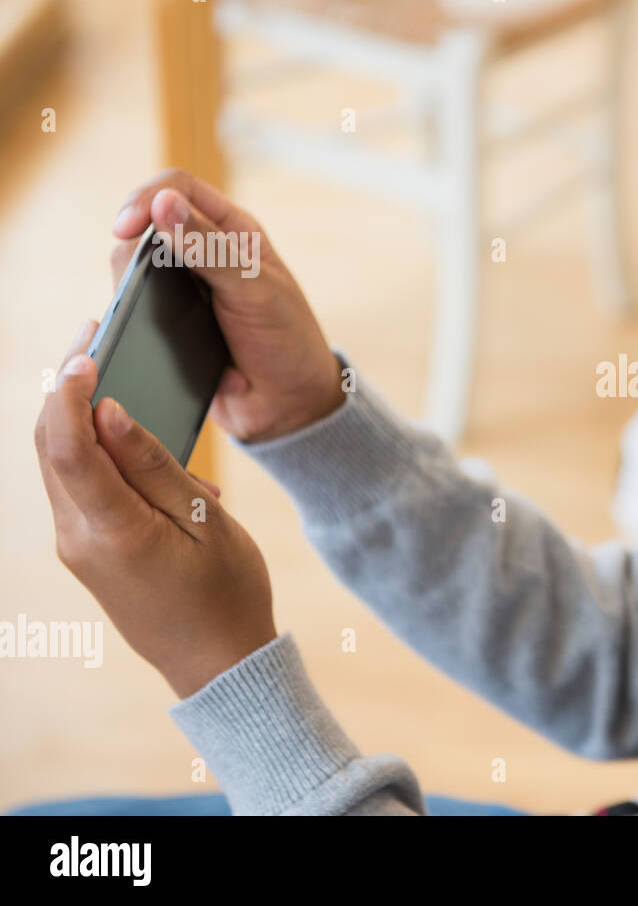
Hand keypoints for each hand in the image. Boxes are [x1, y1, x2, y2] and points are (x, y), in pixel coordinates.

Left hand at [35, 320, 277, 698]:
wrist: (216, 662)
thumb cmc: (226, 592)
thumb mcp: (207, 521)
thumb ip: (155, 465)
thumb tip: (110, 411)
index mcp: (113, 531)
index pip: (69, 445)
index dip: (72, 391)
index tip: (89, 347)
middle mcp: (77, 538)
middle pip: (48, 446)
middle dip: (64, 388)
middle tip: (92, 336)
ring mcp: (75, 546)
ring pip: (56, 463)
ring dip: (72, 414)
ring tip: (104, 368)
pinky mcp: (85, 550)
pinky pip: (76, 486)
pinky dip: (90, 449)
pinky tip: (125, 432)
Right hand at [111, 168, 344, 442]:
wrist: (289, 407)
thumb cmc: (287, 343)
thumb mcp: (255, 292)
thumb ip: (210, 249)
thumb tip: (163, 203)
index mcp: (234, 231)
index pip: (177, 188)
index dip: (144, 199)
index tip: (125, 228)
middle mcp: (207, 253)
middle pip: (145, 228)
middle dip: (135, 252)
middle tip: (141, 288)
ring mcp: (186, 288)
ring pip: (134, 271)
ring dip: (135, 292)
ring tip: (160, 321)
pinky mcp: (170, 322)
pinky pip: (136, 311)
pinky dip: (138, 322)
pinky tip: (157, 341)